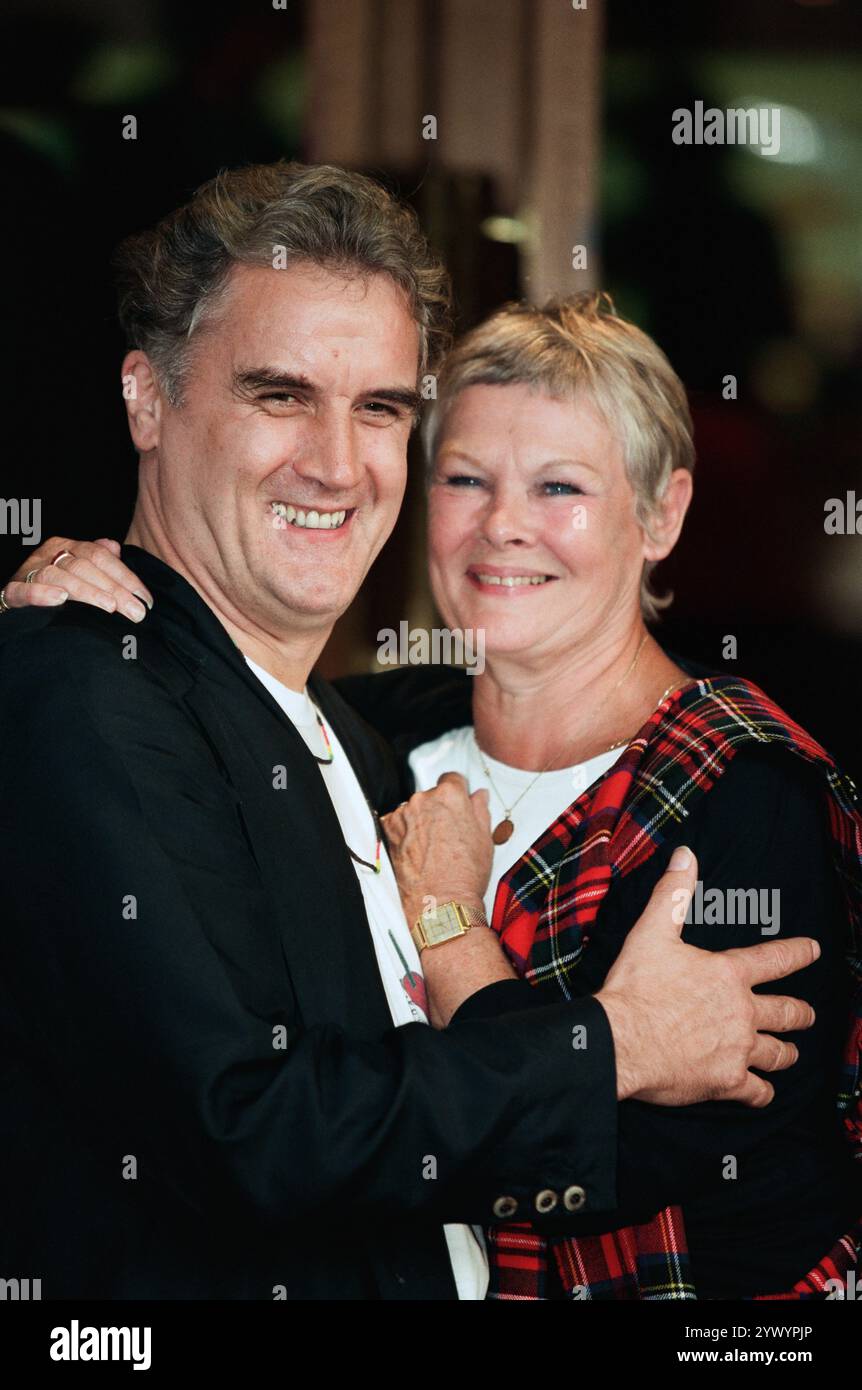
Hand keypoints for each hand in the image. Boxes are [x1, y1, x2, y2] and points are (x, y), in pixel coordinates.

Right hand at [2, 537, 151, 622]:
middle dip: (114, 589)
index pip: (100, 555)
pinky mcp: (11, 592)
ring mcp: (29, 572)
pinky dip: (42, 594)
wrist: (14, 603)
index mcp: (66, 546)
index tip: (145, 599)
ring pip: (59, 575)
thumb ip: (98, 561)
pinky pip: (23, 591)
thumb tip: (116, 547)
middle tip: (136, 612)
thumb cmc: (52, 587)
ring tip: (110, 608)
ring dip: (87, 592)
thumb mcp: (78, 571)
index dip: (125, 576)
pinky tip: (60, 599)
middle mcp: (48, 555)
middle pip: (84, 566)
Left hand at [381, 772, 492, 925]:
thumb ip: (480, 809)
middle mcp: (424, 799)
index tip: (457, 803)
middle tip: (447, 834)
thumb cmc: (464, 875)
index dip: (457, 792)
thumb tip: (479, 797)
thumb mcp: (484, 838)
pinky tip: (416, 851)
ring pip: (413, 810)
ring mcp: (403, 814)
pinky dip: (403, 833)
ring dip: (419, 821)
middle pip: (431, 795)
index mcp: (450, 795)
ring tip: (431, 847)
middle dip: (438, 810)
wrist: (439, 902)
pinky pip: (396, 823)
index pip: (452, 779)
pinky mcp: (388, 830)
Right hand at [597, 846, 818, 1107]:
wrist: (621, 1040)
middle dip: (801, 1013)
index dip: (798, 953)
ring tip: (790, 1053)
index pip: (775, 959)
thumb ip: (674, 894)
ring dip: (787, 1052)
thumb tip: (686, 854)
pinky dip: (762, 1092)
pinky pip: (756, 1092)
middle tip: (808, 1014)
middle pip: (787, 1013)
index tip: (814, 951)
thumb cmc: (635, 987)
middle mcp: (742, 1012)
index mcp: (728, 975)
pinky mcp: (726, 1081)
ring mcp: (738, 1049)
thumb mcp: (651, 932)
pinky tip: (763, 1093)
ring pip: (778, 1054)